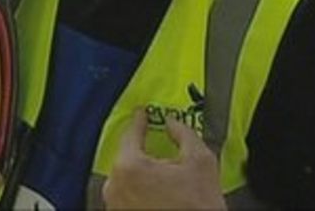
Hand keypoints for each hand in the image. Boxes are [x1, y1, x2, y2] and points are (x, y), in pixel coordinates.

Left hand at [103, 109, 225, 209]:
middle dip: (144, 152)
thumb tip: (174, 124)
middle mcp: (114, 186)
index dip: (140, 120)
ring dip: (142, 175)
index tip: (142, 114)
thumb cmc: (197, 208)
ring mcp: (114, 206)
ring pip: (126, 179)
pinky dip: (140, 192)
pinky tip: (159, 195)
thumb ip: (184, 134)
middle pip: (127, 157)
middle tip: (163, 152)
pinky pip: (126, 197)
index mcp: (130, 166)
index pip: (131, 133)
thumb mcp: (200, 162)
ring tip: (166, 180)